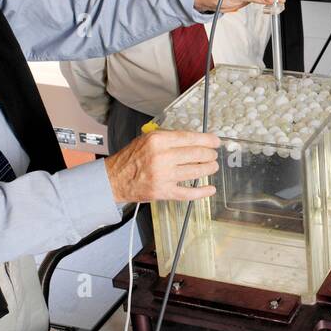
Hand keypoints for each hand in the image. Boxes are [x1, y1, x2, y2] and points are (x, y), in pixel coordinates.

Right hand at [103, 130, 220, 203]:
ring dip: (208, 169)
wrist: (115, 179)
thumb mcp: (147, 139)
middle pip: (196, 154)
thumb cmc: (131, 158)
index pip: (190, 138)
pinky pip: (188, 193)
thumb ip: (169, 138)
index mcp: (158, 141)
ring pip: (195, 171)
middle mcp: (162, 157)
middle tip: (213, 155)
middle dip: (209, 154)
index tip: (216, 142)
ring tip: (212, 166)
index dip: (207, 140)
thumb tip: (194, 139)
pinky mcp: (163, 192)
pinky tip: (210, 188)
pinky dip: (202, 191)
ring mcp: (163, 176)